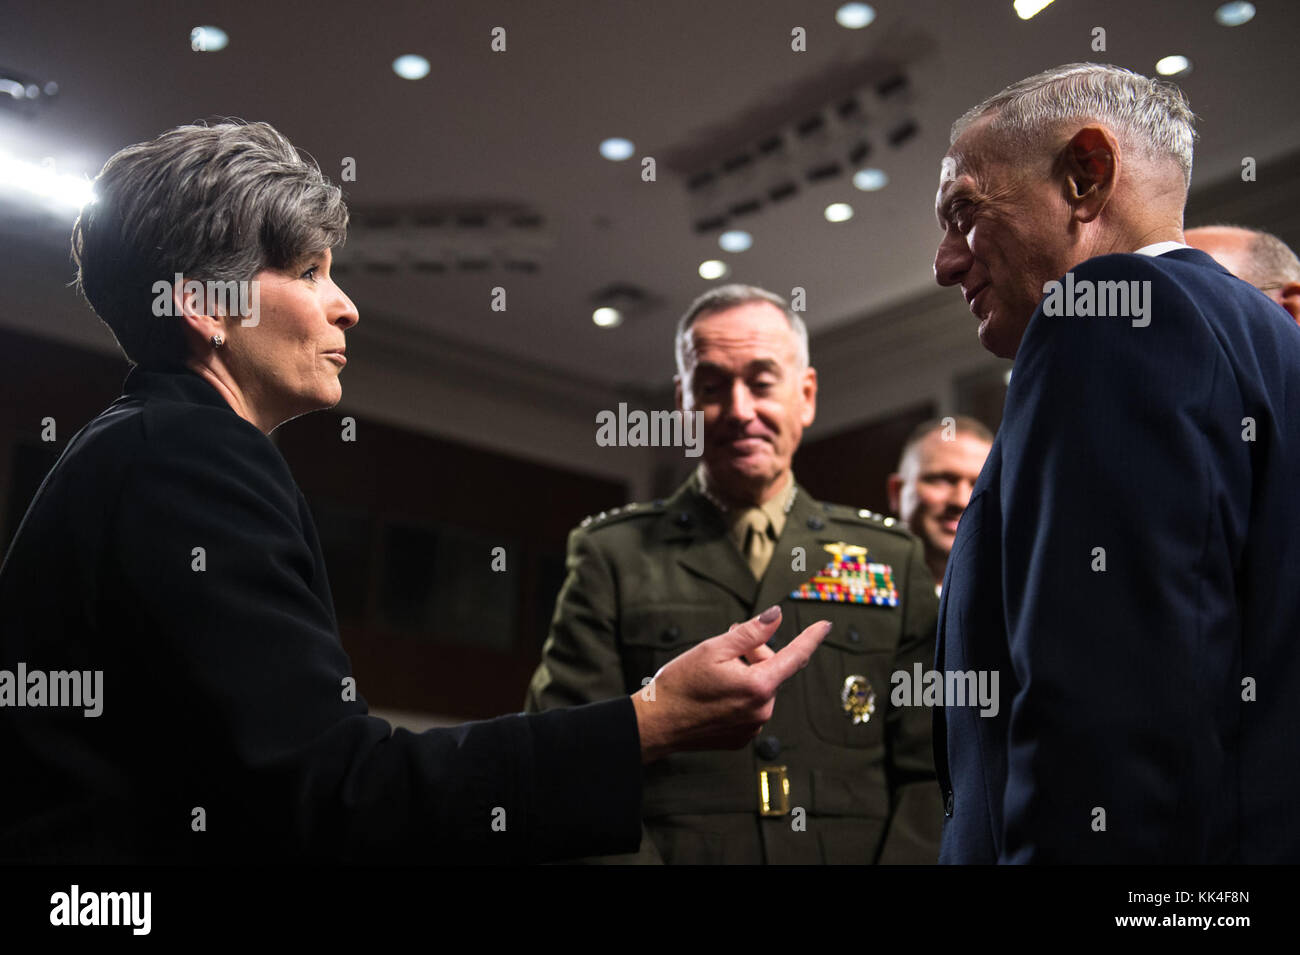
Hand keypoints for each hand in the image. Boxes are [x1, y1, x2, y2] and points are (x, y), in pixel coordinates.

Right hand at [630, 606, 829, 763]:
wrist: (655, 724)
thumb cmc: (680, 684)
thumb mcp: (714, 649)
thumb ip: (750, 633)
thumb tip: (777, 616)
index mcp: (759, 686)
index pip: (794, 656)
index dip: (811, 638)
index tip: (825, 625)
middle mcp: (762, 711)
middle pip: (770, 671)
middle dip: (753, 655)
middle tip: (724, 648)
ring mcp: (752, 728)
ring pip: (759, 690)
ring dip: (744, 677)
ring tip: (712, 676)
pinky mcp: (740, 739)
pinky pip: (748, 710)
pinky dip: (736, 698)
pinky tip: (712, 696)